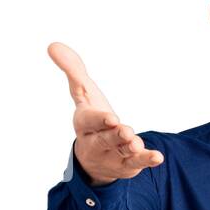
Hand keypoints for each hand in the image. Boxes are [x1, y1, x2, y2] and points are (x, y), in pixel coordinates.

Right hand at [47, 42, 162, 184]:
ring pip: (121, 151)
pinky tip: (157, 157)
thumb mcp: (83, 94)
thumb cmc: (91, 119)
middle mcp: (96, 142)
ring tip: (137, 144)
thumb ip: (73, 70)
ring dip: (130, 148)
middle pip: (106, 138)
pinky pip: (137, 163)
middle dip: (114, 135)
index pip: (90, 121)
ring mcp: (112, 155)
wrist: (96, 157)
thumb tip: (52, 45)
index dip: (99, 120)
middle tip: (126, 131)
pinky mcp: (127, 165)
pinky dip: (146, 159)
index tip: (110, 118)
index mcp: (84, 123)